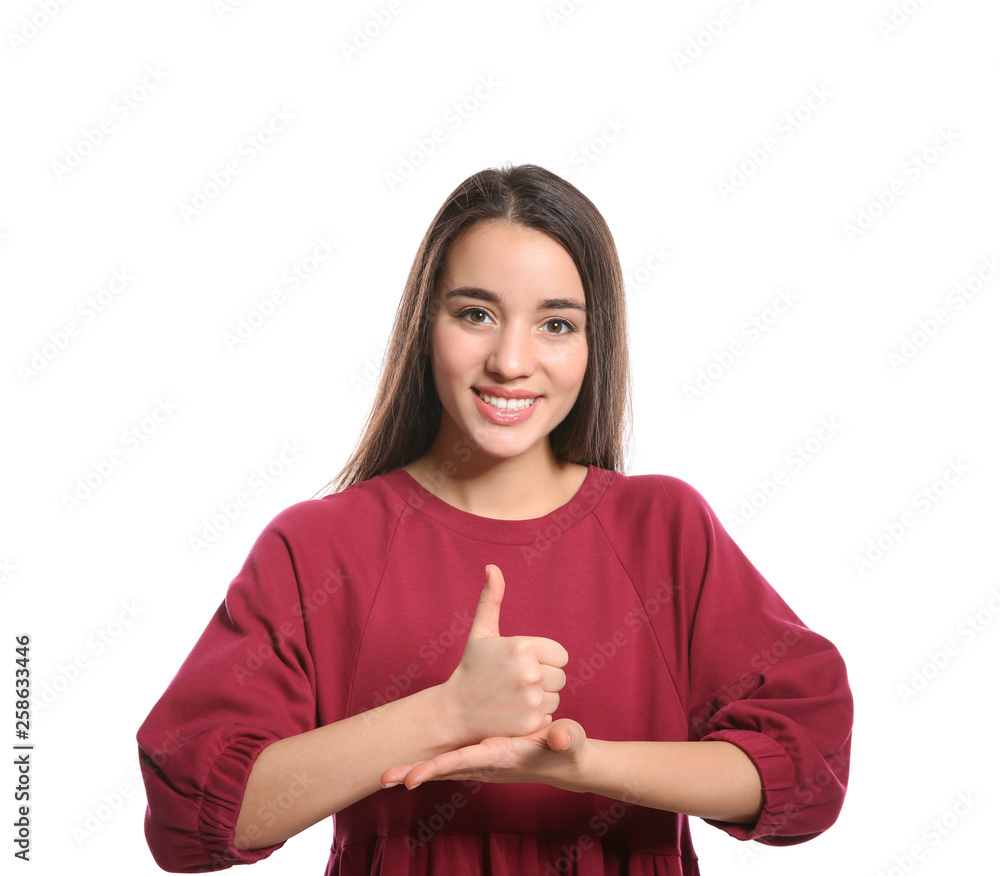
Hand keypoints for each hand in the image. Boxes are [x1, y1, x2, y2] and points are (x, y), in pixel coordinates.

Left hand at [380, 718, 589, 789]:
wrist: (566, 760)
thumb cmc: (568, 747)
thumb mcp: (570, 739)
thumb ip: (567, 736)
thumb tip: (560, 736)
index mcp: (499, 756)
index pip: (462, 762)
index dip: (436, 769)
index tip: (411, 780)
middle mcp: (485, 762)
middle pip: (443, 770)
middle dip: (413, 774)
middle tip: (382, 778)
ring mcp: (481, 762)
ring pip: (443, 767)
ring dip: (416, 771)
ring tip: (386, 775)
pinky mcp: (481, 757)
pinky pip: (450, 761)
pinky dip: (430, 764)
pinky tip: (411, 765)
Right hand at [439, 564, 568, 744]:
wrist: (454, 711)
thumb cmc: (471, 668)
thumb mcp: (481, 633)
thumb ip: (492, 599)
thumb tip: (492, 567)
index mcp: (522, 647)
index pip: (561, 655)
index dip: (545, 660)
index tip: (524, 664)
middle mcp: (529, 672)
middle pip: (560, 677)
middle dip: (542, 680)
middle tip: (515, 683)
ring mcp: (531, 699)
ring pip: (555, 698)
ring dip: (539, 699)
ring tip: (513, 698)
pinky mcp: (531, 723)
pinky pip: (549, 717)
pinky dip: (535, 717)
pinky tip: (513, 713)